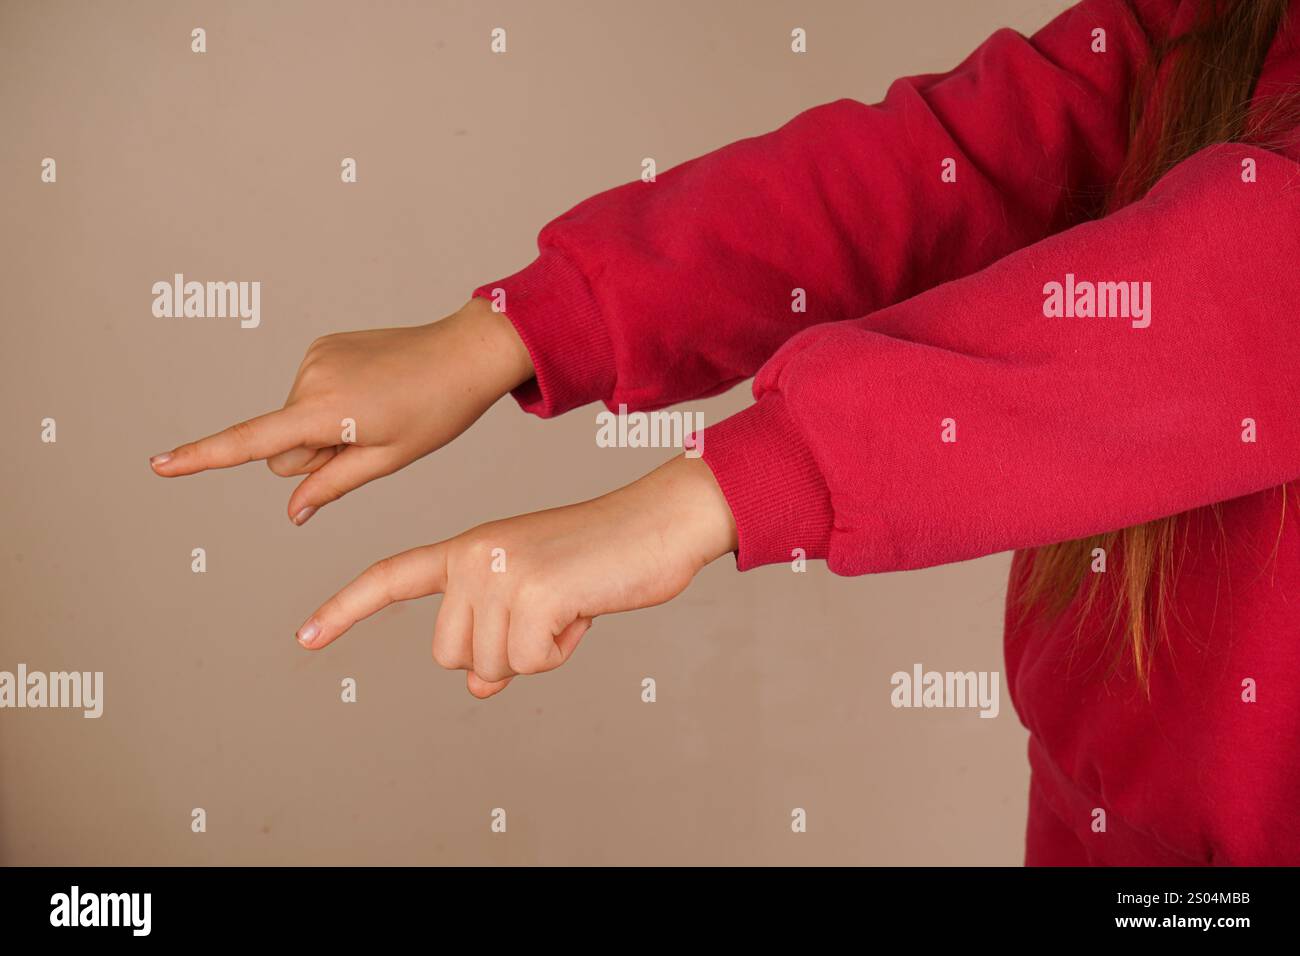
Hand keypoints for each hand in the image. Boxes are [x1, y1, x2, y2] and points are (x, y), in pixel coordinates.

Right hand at [148, 297, 533, 523]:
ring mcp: (315, 357)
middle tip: (370, 440)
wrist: (464, 353)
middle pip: (282, 446)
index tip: (159, 465)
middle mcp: (309, 378)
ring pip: (295, 421)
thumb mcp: (386, 459)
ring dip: (326, 429)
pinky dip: (332, 404)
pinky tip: (373, 393)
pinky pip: (310, 394)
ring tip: (378, 413)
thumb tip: (292, 512)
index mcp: (325, 410)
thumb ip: (330, 485)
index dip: (203, 457)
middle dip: (313, 455)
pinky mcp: (323, 345)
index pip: (252, 442)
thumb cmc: (435, 411)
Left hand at [295, 455, 738, 697]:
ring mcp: (498, 570)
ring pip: (488, 663)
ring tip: (569, 605)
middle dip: (500, 653)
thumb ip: (498, 632)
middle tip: (548, 615)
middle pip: (450, 652)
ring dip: (536, 652)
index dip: (346, 610)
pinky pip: (529, 663)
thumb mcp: (541, 596)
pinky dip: (561, 651)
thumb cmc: (603, 558)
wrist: (660, 520)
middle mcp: (473, 554)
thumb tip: (477, 685)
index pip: (393, 577)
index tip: (306, 638)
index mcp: (470, 547)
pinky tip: (582, 610)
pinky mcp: (531, 590)